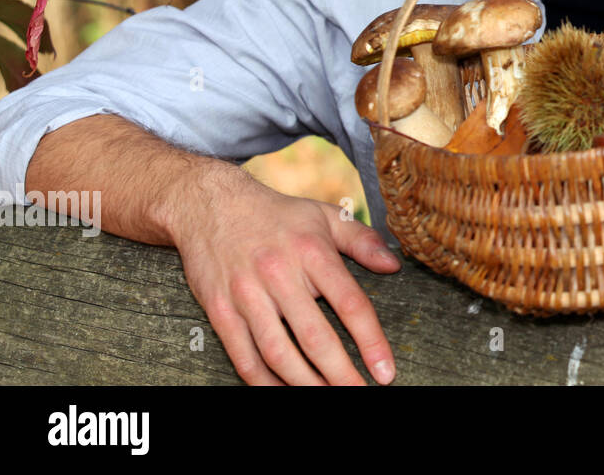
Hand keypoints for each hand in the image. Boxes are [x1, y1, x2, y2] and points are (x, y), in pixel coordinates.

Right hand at [162, 159, 401, 384]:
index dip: (371, 342)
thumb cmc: (278, 215)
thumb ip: (362, 240)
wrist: (210, 205)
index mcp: (312, 252)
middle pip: (315, 337)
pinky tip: (283, 393)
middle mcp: (280, 274)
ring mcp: (246, 294)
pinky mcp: (219, 309)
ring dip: (304, 384)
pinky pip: (243, 355)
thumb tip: (393, 266)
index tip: (386, 372)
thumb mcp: (325, 216)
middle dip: (341, 374)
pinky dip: (263, 382)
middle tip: (359, 395)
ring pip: (278, 353)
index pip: (350, 304)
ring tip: (327, 398)